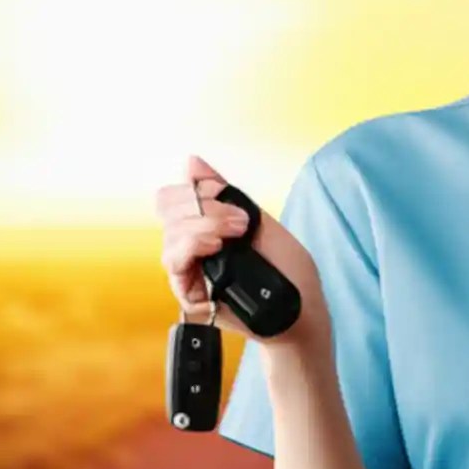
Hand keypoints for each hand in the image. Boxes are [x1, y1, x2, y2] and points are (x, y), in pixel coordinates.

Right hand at [155, 155, 331, 357]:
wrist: (301, 306)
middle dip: (203, 207)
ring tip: (235, 234)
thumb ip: (224, 192)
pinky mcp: (190, 295)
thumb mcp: (259, 220)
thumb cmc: (286, 268)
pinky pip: (175, 264)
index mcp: (205, 224)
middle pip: (167, 210)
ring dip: (204, 226)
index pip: (174, 196)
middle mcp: (191, 246)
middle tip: (240, 222)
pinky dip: (193, 247)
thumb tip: (191, 161)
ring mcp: (189, 270)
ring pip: (171, 236)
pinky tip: (215, 247)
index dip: (195, 190)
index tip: (228, 199)